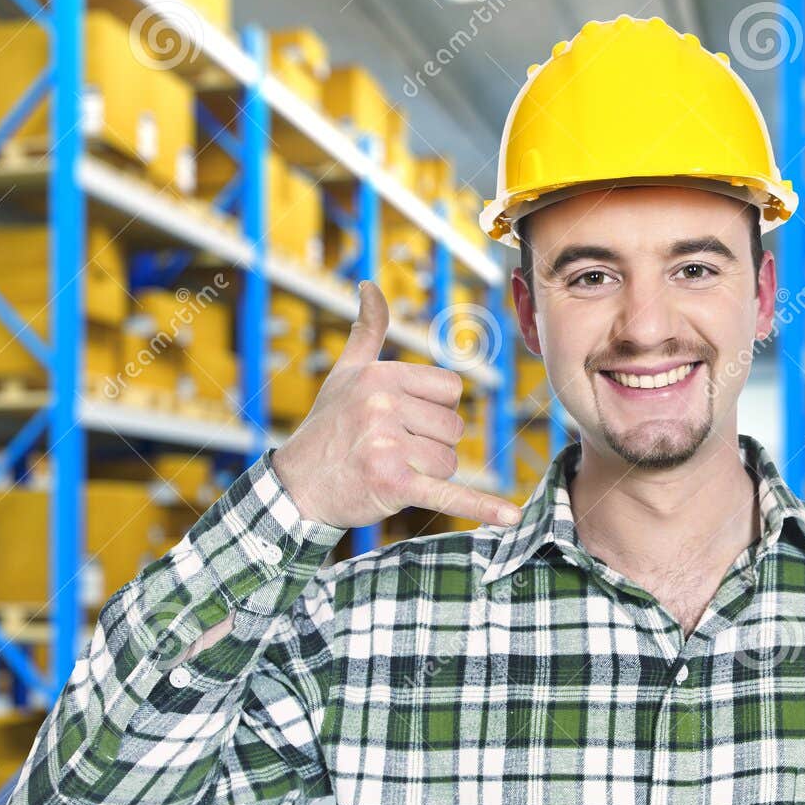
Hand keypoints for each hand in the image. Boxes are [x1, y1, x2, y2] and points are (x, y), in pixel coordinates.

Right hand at [270, 281, 522, 529]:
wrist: (296, 486)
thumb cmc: (326, 428)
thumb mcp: (344, 374)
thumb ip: (366, 331)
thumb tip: (369, 286)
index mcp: (382, 375)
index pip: (450, 391)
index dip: (434, 411)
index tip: (402, 422)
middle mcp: (384, 405)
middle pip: (452, 428)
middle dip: (431, 446)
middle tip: (390, 452)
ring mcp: (388, 445)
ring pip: (449, 461)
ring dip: (429, 473)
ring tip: (390, 471)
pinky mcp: (393, 484)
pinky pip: (447, 493)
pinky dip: (480, 506)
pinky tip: (509, 518)